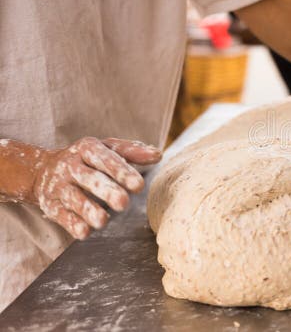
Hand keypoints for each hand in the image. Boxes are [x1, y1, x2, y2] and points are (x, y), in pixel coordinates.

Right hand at [32, 138, 161, 238]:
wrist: (42, 171)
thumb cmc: (87, 160)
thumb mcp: (106, 149)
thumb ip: (132, 152)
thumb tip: (158, 155)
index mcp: (87, 149)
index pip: (105, 159)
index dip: (122, 172)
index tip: (139, 186)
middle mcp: (71, 166)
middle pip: (90, 179)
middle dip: (106, 191)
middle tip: (123, 203)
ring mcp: (60, 186)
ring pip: (74, 199)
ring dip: (88, 210)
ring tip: (103, 220)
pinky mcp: (51, 205)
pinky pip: (61, 215)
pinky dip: (72, 224)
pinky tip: (85, 232)